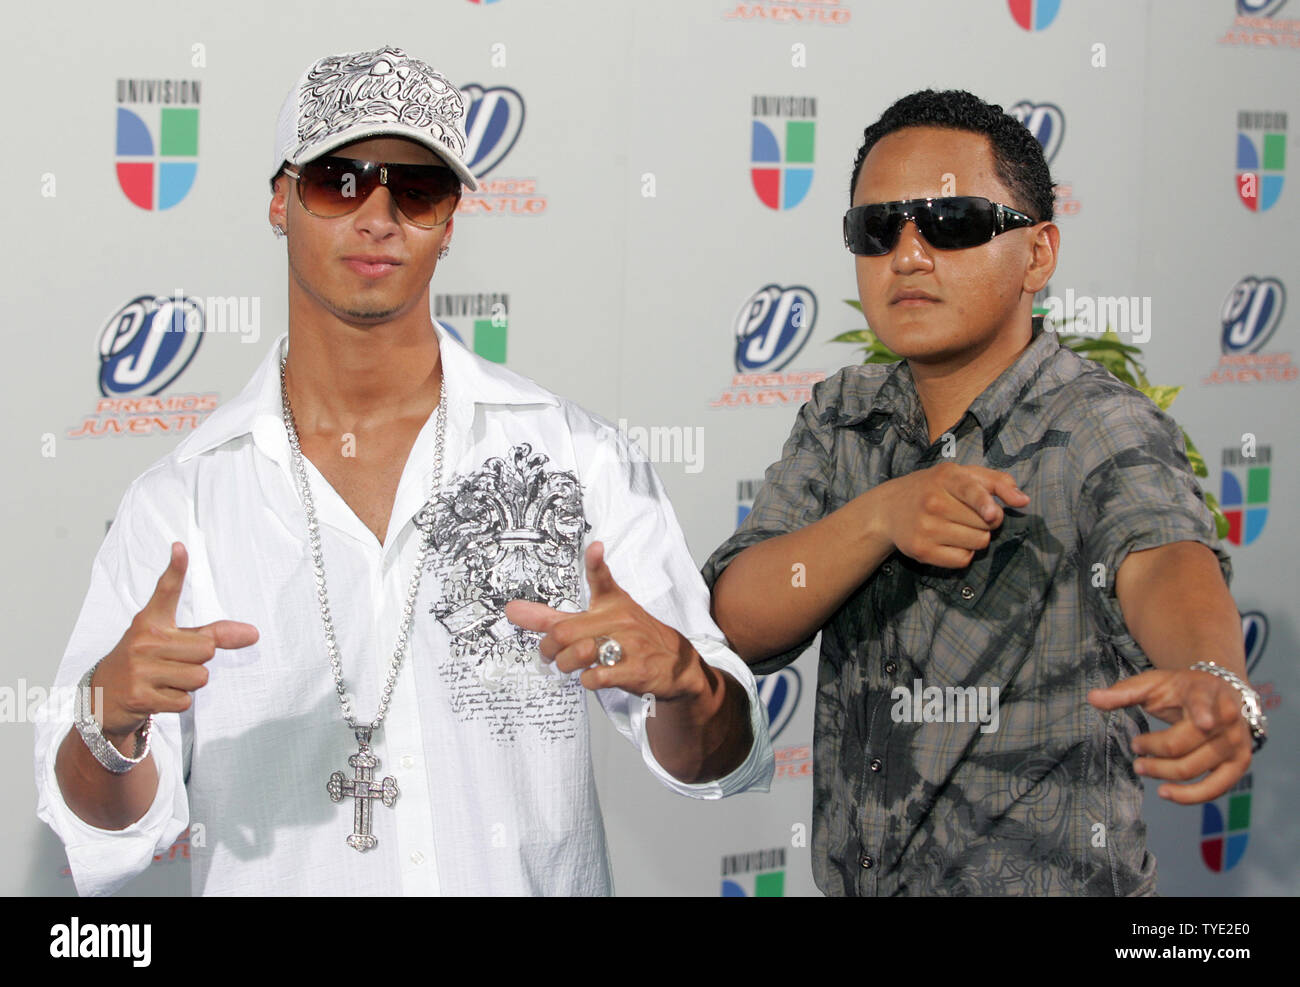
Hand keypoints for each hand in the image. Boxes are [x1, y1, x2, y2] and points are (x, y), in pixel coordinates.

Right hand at [92, 542, 259, 743]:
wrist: (102, 699)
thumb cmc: (146, 664)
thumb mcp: (172, 643)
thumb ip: (213, 635)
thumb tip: (254, 634)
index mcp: (150, 622)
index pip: (166, 591)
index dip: (175, 569)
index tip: (181, 546)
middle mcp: (143, 640)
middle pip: (206, 649)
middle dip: (198, 662)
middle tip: (172, 664)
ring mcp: (139, 668)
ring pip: (199, 677)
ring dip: (188, 685)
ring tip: (164, 681)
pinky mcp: (140, 695)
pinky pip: (185, 700)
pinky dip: (178, 702)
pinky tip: (157, 696)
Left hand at [504, 541, 707, 700]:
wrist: (676, 663)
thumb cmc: (631, 636)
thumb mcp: (598, 618)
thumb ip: (552, 617)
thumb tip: (511, 610)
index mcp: (612, 602)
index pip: (602, 578)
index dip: (596, 562)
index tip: (594, 547)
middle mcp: (620, 620)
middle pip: (566, 630)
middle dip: (549, 647)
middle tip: (549, 654)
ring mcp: (629, 645)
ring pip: (578, 653)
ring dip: (566, 664)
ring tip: (572, 666)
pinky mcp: (635, 670)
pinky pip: (596, 676)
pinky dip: (587, 680)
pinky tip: (594, 676)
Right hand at [870, 462, 1028, 567]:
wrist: (889, 509)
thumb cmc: (935, 488)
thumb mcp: (962, 474)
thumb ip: (997, 482)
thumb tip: (1023, 501)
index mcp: (946, 477)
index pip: (970, 491)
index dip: (985, 503)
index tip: (993, 514)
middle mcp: (933, 502)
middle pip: (986, 523)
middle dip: (987, 521)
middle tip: (968, 514)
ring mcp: (925, 528)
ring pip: (978, 543)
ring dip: (977, 538)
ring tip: (958, 527)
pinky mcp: (921, 550)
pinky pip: (963, 560)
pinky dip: (964, 553)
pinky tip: (950, 542)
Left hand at [1087, 668, 1252, 802]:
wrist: (1219, 693)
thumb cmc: (1181, 689)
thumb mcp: (1154, 684)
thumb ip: (1124, 692)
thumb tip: (1092, 698)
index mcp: (1206, 693)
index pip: (1204, 703)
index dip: (1204, 712)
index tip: (1203, 722)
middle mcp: (1227, 719)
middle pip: (1186, 744)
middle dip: (1154, 750)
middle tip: (1135, 747)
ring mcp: (1236, 743)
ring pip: (1195, 768)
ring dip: (1164, 773)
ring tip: (1141, 767)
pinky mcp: (1239, 765)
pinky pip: (1215, 788)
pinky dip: (1190, 796)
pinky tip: (1166, 793)